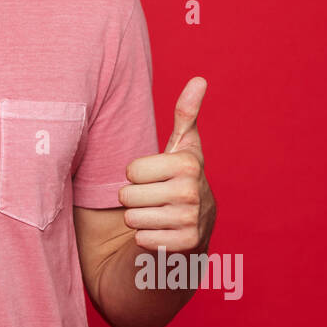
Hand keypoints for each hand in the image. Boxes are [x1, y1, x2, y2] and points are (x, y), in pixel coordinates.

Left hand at [119, 76, 214, 251]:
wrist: (194, 230)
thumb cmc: (179, 180)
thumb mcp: (182, 147)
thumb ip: (186, 114)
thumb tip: (199, 79)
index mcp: (189, 164)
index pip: (130, 170)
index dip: (136, 175)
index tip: (155, 177)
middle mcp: (193, 192)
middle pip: (127, 195)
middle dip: (134, 199)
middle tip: (154, 199)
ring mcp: (190, 221)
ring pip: (131, 218)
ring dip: (138, 219)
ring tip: (157, 215)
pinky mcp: (184, 247)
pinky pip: (141, 239)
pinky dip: (145, 239)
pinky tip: (161, 233)